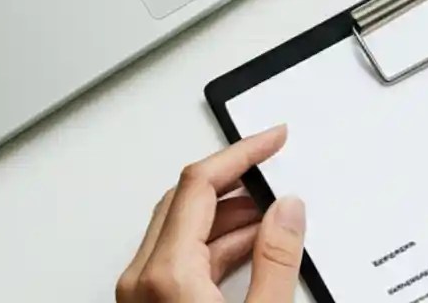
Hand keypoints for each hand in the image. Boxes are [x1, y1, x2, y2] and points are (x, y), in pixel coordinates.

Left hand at [116, 125, 305, 302]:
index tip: (272, 140)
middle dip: (235, 179)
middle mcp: (142, 279)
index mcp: (166, 274)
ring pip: (182, 229)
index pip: (199, 183)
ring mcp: (139, 294)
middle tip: (271, 168)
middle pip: (186, 199)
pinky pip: (179, 258)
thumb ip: (275, 262)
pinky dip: (216, 244)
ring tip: (273, 215)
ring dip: (228, 215)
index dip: (242, 154)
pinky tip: (251, 247)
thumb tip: (288, 212)